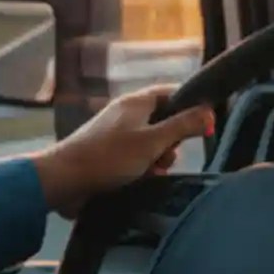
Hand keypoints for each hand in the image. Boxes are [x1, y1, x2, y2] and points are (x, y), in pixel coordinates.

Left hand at [30, 85, 214, 218]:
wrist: (63, 179)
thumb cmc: (110, 156)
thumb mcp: (153, 141)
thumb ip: (183, 126)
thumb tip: (210, 112)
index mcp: (136, 102)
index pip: (172, 93)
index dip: (190, 106)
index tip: (203, 126)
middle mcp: (126, 114)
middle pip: (163, 120)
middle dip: (172, 141)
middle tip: (169, 158)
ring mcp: (114, 134)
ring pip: (150, 142)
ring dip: (158, 158)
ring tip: (153, 173)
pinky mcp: (107, 154)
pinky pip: (135, 156)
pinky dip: (142, 167)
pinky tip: (141, 181)